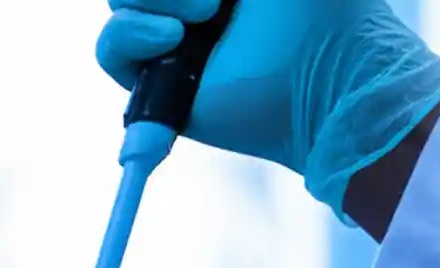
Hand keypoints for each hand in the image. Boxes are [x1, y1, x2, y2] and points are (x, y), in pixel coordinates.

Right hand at [96, 0, 439, 214]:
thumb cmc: (320, 9)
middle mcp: (195, 9)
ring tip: (205, 13)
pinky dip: (129, 34)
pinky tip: (172, 38)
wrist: (329, 74)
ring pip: (118, 3)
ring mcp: (171, 45)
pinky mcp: (157, 86)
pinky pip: (110, 49)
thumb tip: (191, 8)